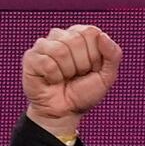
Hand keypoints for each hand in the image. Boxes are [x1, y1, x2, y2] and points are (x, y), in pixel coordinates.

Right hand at [21, 25, 121, 141]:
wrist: (64, 113)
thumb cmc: (83, 93)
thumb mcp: (106, 76)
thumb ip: (113, 55)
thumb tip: (103, 36)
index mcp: (80, 35)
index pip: (91, 32)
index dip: (94, 55)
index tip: (90, 69)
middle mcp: (61, 36)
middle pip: (76, 40)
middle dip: (80, 65)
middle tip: (75, 76)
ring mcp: (44, 45)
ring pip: (60, 51)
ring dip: (66, 72)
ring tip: (63, 78)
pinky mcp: (31, 57)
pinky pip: (46, 63)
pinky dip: (53, 77)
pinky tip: (51, 81)